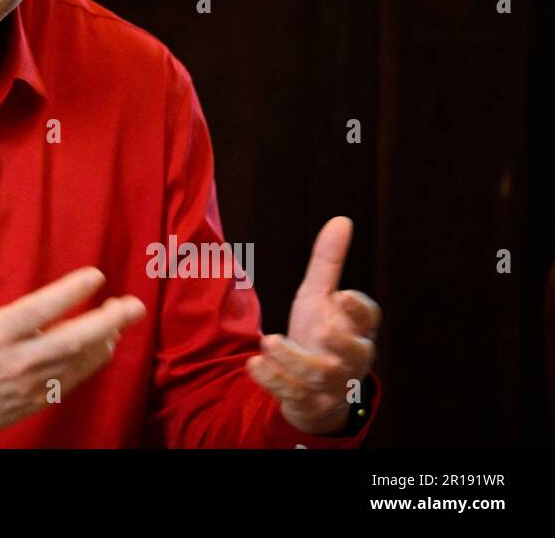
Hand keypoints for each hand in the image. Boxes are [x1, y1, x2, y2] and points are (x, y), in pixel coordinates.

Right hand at [0, 213, 145, 442]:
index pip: (40, 309)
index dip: (70, 292)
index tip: (96, 275)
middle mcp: (17, 359)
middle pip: (72, 340)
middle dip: (109, 322)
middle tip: (134, 305)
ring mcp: (29, 383)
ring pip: (78, 362)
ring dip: (105, 341)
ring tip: (122, 320)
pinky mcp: (36, 400)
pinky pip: (73, 381)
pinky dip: (93, 363)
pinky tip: (105, 347)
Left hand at [246, 216, 380, 434]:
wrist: (312, 386)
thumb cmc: (321, 331)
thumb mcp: (319, 296)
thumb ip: (329, 263)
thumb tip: (341, 220)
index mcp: (356, 330)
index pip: (368, 320)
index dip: (359, 308)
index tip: (343, 294)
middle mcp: (349, 358)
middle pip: (354, 353)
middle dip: (338, 341)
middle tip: (320, 328)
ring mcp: (330, 384)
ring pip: (320, 376)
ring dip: (294, 358)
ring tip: (269, 340)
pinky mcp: (308, 402)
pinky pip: (294, 395)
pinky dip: (274, 381)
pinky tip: (254, 364)